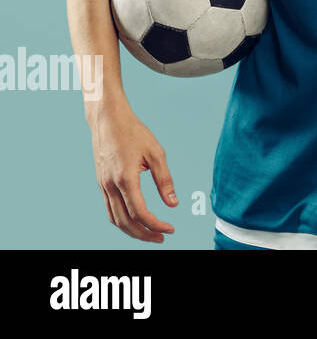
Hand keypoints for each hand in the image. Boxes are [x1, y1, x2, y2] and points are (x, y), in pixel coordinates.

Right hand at [89, 107, 176, 242]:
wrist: (107, 120)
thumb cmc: (134, 132)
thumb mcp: (156, 153)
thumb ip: (164, 180)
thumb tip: (173, 203)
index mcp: (125, 178)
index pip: (140, 212)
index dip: (155, 225)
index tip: (170, 229)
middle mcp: (110, 186)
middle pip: (125, 222)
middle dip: (144, 234)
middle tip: (162, 238)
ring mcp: (103, 186)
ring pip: (115, 218)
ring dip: (132, 231)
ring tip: (150, 234)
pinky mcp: (101, 183)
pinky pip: (110, 209)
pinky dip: (122, 220)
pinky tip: (135, 220)